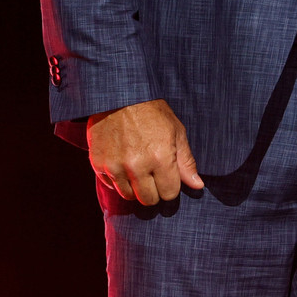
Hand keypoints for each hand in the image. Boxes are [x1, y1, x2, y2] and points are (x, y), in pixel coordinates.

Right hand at [87, 99, 204, 205]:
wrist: (119, 96)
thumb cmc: (152, 113)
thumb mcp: (176, 132)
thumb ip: (186, 162)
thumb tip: (197, 186)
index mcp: (161, 157)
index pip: (169, 194)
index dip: (170, 186)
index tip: (168, 176)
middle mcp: (137, 165)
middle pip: (149, 199)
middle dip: (154, 191)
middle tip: (153, 175)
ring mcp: (115, 166)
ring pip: (129, 196)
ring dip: (135, 187)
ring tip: (138, 169)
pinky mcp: (99, 164)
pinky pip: (111, 186)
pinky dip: (118, 180)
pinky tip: (123, 164)